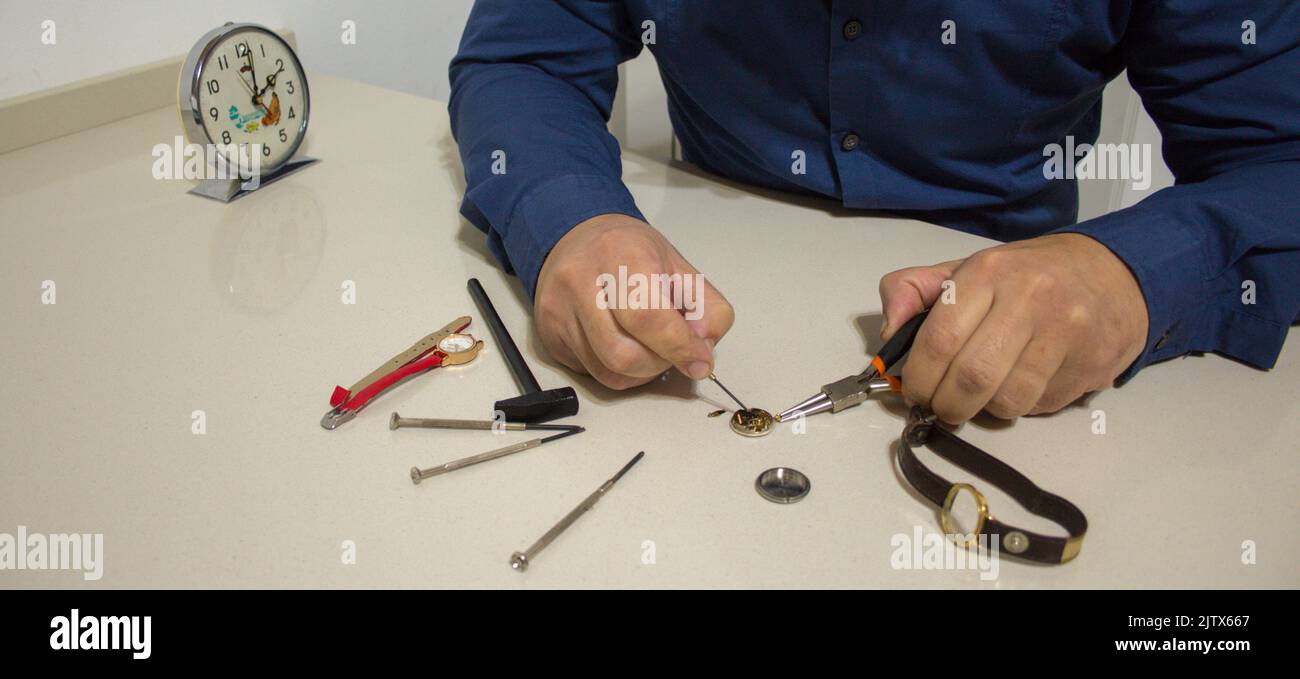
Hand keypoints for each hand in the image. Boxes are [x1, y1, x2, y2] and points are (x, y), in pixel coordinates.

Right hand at [535, 214, 734, 388]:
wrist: (574, 239)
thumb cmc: (630, 254)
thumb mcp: (680, 267)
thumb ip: (707, 309)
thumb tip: (702, 353)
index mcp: (619, 253)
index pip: (647, 314)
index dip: (679, 346)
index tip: (700, 361)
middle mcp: (579, 281)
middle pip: (624, 353)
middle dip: (659, 363)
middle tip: (673, 350)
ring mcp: (559, 311)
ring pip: (609, 372)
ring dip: (641, 372)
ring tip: (650, 347)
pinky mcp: (549, 336)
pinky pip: (592, 374)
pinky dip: (620, 372)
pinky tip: (626, 346)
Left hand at [878, 233, 1147, 422]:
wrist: (1114, 274)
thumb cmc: (1028, 277)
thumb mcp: (967, 269)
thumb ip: (914, 291)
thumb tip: (888, 332)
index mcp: (989, 272)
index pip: (939, 339)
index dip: (919, 378)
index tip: (915, 392)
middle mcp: (1030, 298)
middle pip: (972, 379)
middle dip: (946, 406)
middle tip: (942, 408)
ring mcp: (1067, 331)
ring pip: (1007, 401)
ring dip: (985, 411)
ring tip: (983, 394)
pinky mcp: (1094, 361)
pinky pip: (1041, 405)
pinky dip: (1022, 407)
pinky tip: (1025, 383)